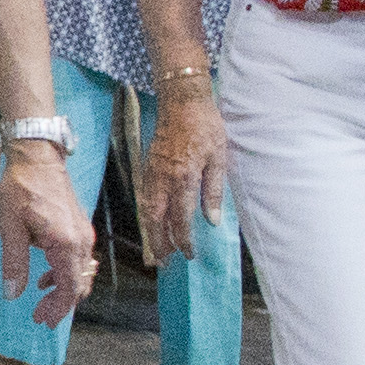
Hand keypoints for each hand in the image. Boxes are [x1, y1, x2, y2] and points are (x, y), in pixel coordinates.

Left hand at [0, 142, 98, 324]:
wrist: (38, 158)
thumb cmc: (22, 188)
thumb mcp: (11, 227)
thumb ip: (14, 262)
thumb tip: (13, 292)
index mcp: (66, 243)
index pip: (70, 288)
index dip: (58, 308)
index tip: (43, 320)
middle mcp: (81, 241)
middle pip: (78, 284)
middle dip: (60, 304)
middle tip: (40, 315)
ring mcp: (83, 234)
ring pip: (80, 274)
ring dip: (63, 289)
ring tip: (41, 298)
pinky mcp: (79, 228)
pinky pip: (78, 260)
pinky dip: (65, 273)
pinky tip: (46, 275)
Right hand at [135, 83, 233, 262]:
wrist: (182, 103)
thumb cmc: (205, 128)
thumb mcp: (218, 159)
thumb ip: (214, 191)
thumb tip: (212, 220)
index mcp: (184, 180)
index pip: (181, 219)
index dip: (184, 240)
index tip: (189, 254)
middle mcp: (163, 181)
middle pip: (157, 220)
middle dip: (160, 243)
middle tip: (164, 262)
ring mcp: (152, 174)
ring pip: (147, 211)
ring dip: (151, 233)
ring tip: (156, 250)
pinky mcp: (147, 168)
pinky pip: (145, 199)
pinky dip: (147, 216)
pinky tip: (152, 223)